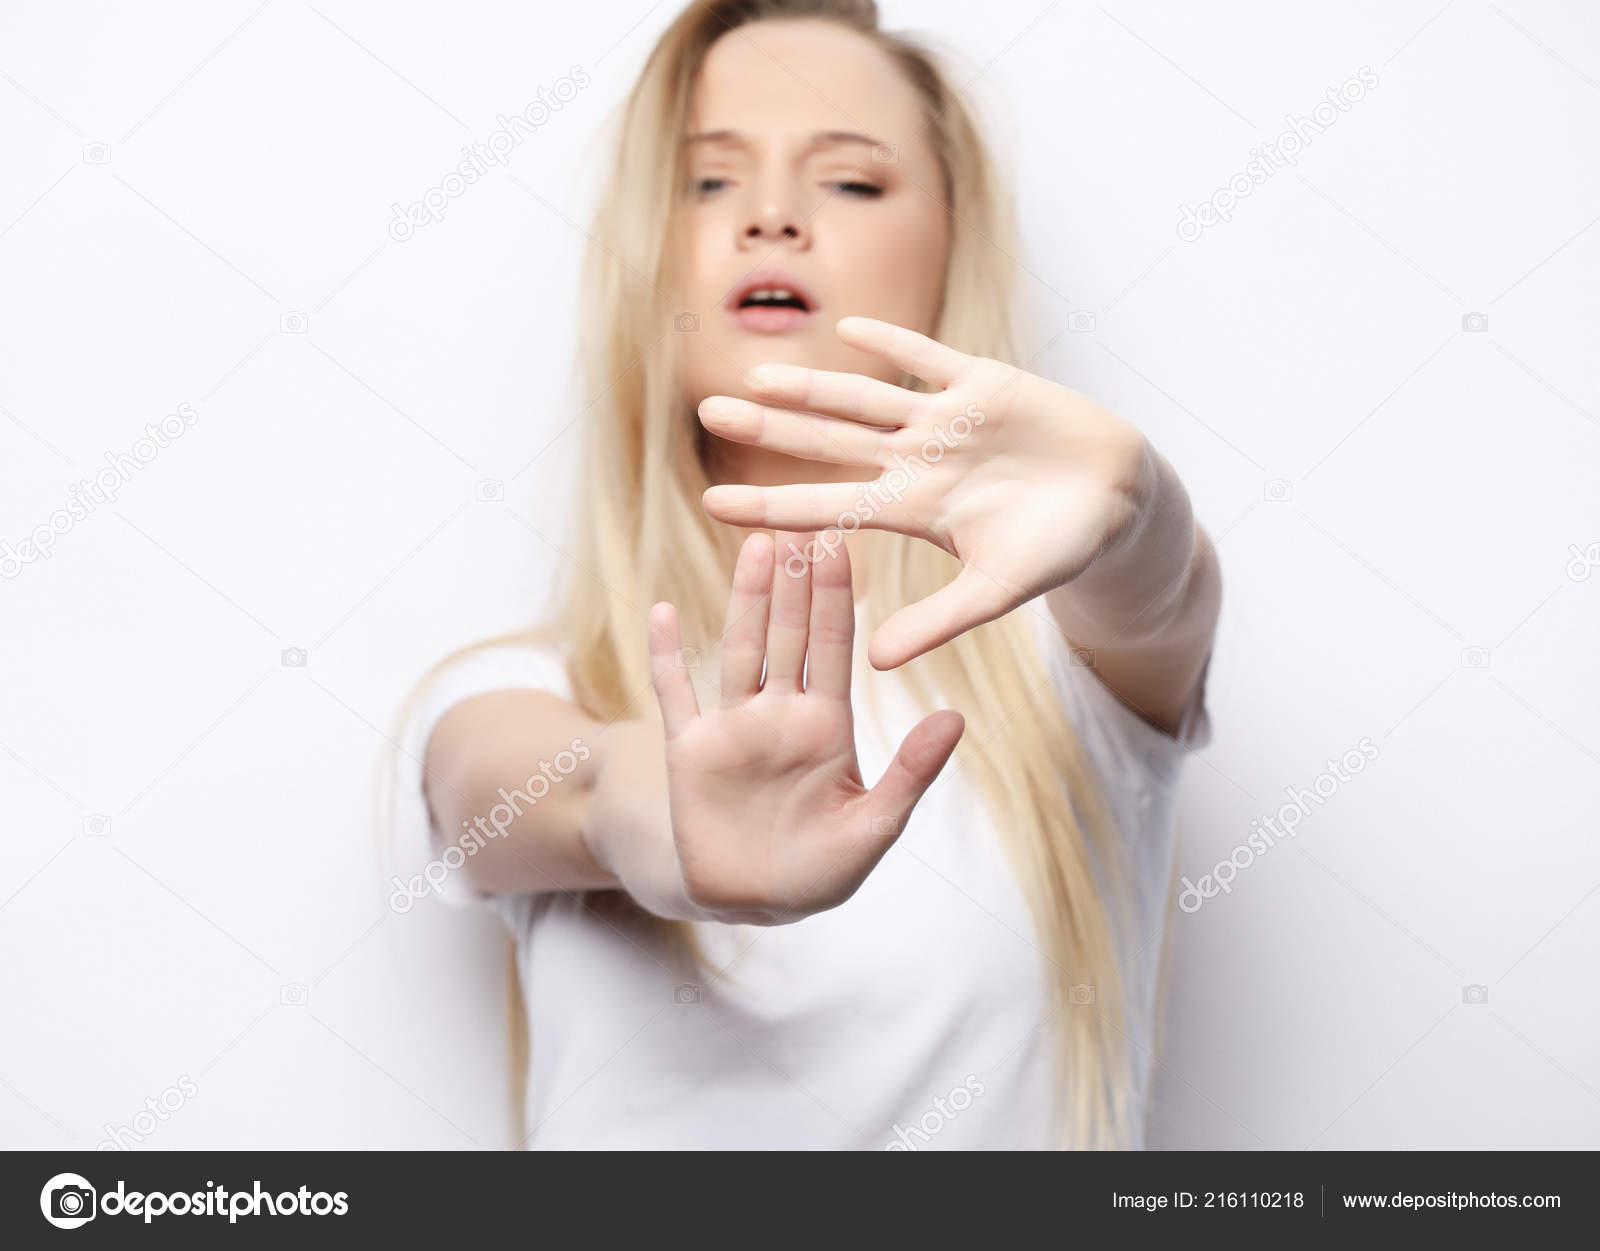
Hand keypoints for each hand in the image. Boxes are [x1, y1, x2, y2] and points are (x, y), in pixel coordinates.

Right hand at [636, 530, 962, 924]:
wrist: (754, 903)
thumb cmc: (822, 871)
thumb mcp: (874, 826)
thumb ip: (911, 774)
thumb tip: (955, 718)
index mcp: (828, 725)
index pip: (833, 647)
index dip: (837, 597)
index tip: (843, 542)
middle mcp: (780, 714)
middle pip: (789, 634)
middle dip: (796, 582)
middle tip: (803, 522)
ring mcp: (733, 727)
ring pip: (739, 648)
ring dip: (746, 600)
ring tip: (755, 546)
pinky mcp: (689, 751)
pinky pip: (674, 693)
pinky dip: (667, 655)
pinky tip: (662, 611)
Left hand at [697, 317, 1153, 669]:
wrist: (1120, 502)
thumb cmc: (1057, 550)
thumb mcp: (995, 593)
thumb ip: (936, 622)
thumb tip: (873, 663)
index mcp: (913, 510)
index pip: (824, 506)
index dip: (769, 503)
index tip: (711, 503)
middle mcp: (916, 461)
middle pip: (827, 442)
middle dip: (769, 428)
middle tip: (706, 412)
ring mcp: (946, 420)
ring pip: (865, 397)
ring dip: (812, 385)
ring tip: (757, 373)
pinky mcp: (985, 384)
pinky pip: (928, 356)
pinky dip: (892, 343)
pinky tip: (847, 329)